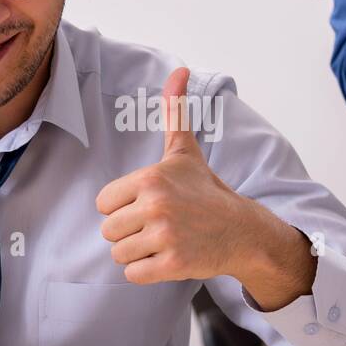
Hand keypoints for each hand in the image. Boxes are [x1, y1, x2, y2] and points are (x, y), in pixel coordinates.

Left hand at [95, 68, 314, 309]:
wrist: (242, 231)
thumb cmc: (206, 191)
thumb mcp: (184, 152)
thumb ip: (174, 112)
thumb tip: (179, 69)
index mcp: (150, 179)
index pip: (104, 204)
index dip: (123, 207)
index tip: (150, 205)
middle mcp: (155, 206)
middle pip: (108, 231)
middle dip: (130, 233)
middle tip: (161, 226)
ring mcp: (164, 237)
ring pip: (119, 255)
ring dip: (139, 253)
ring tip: (166, 241)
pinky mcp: (172, 265)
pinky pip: (134, 275)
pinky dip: (147, 272)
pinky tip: (169, 258)